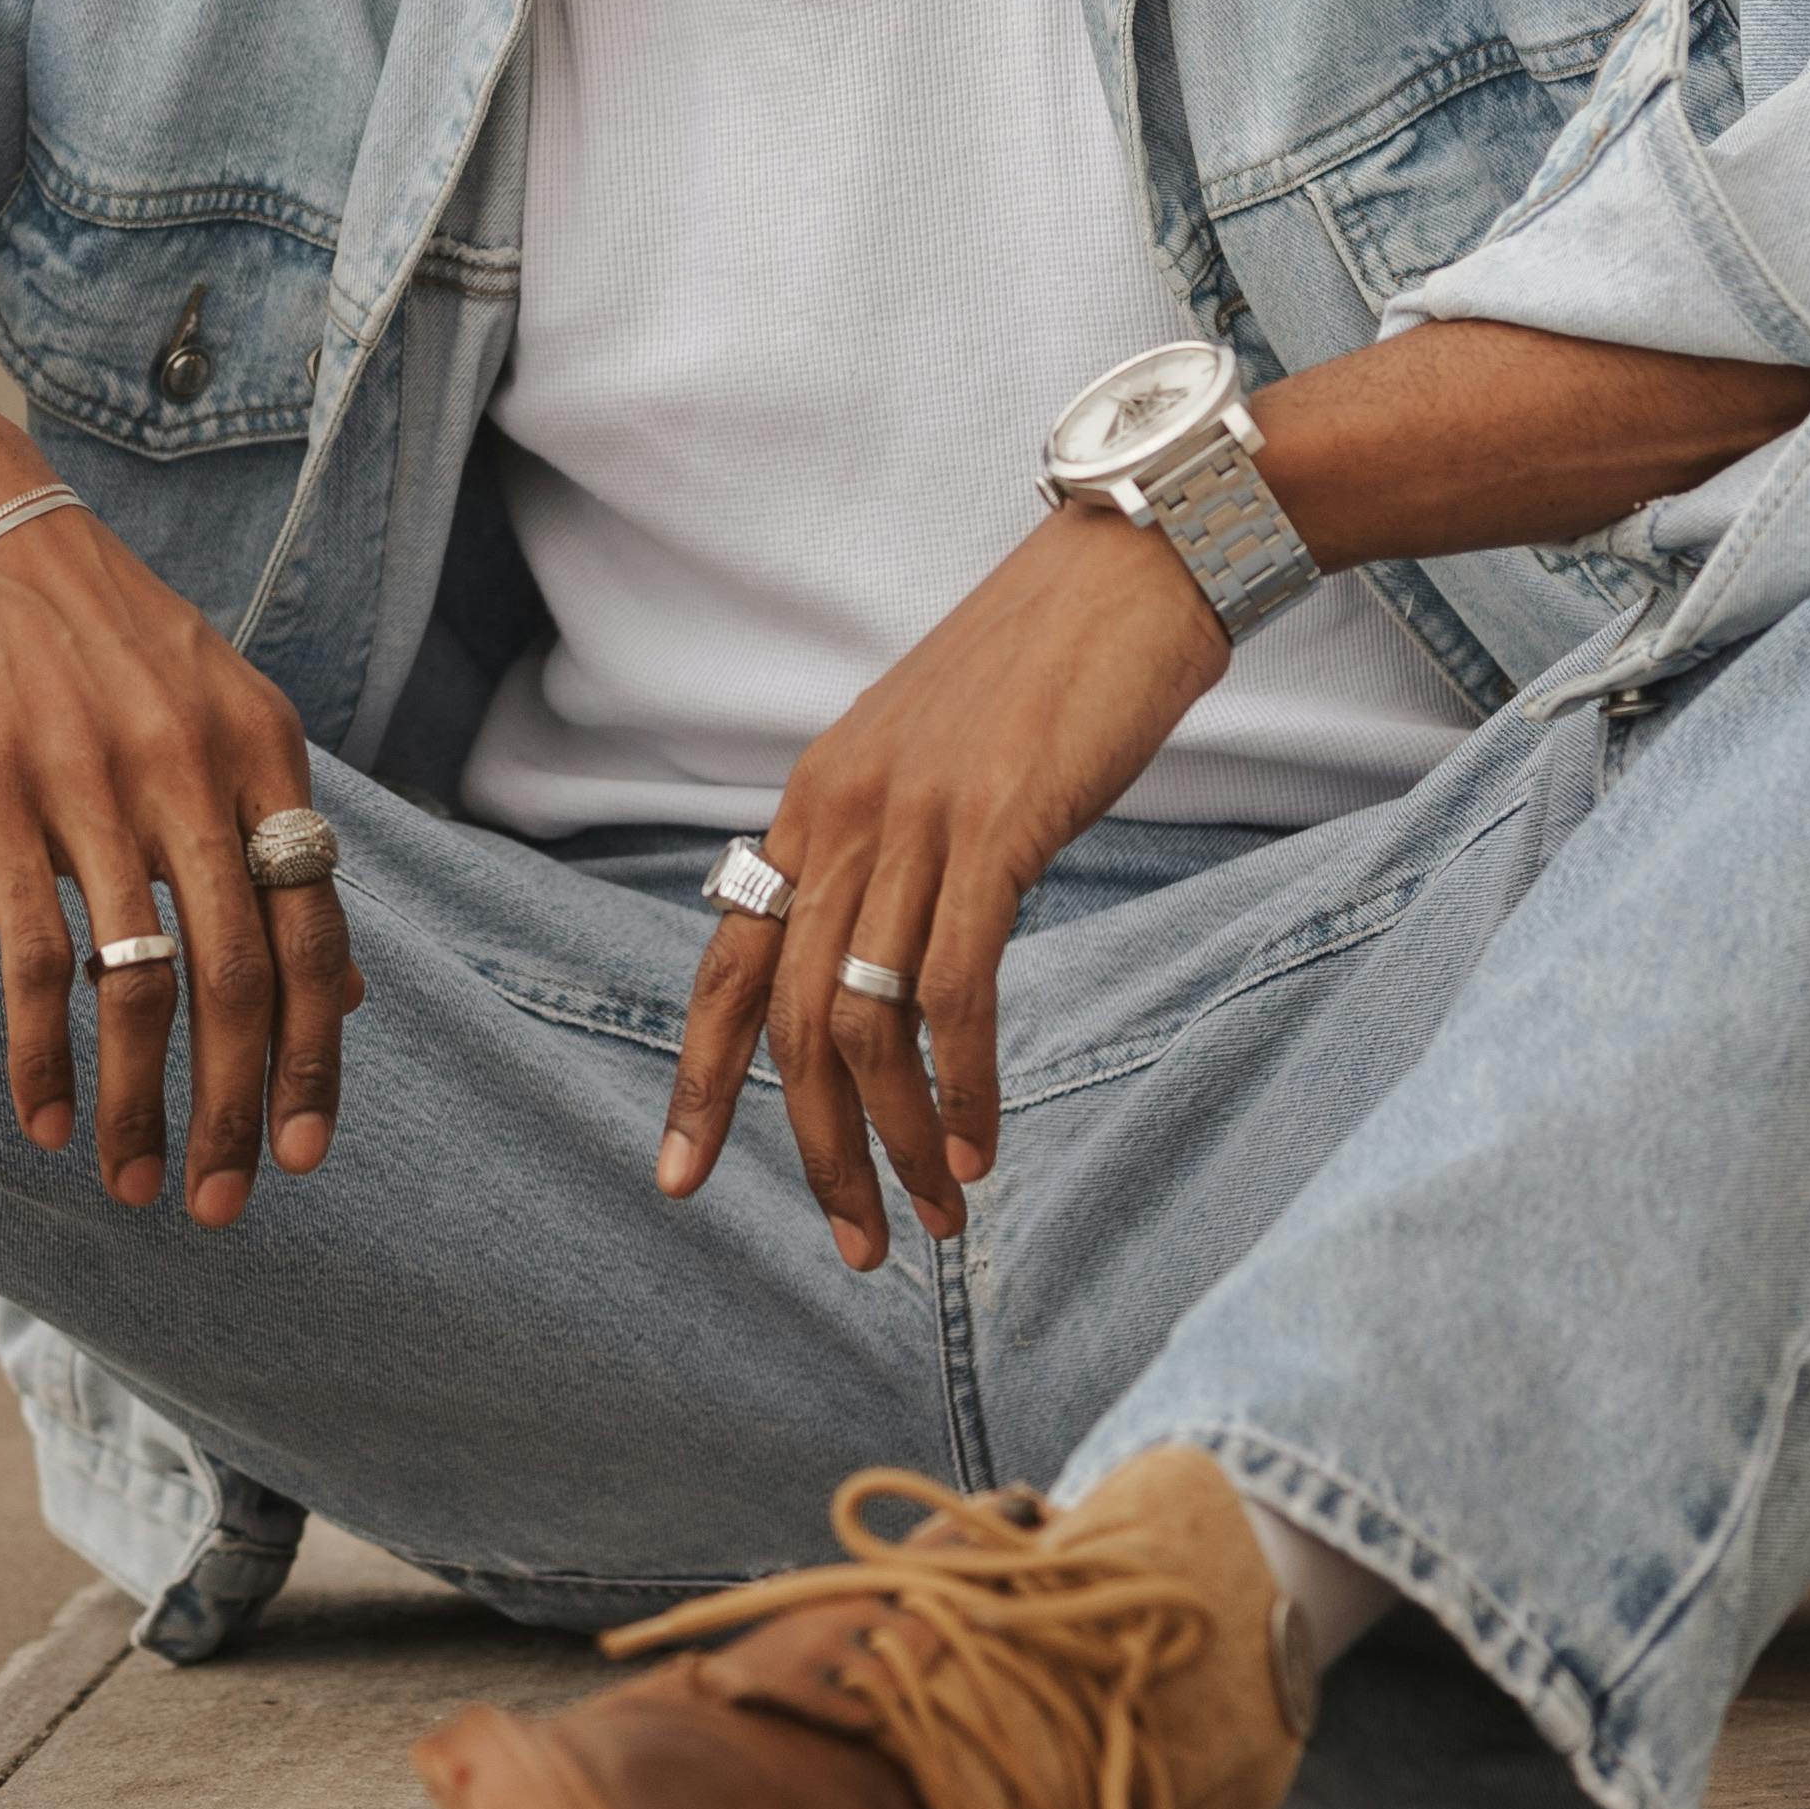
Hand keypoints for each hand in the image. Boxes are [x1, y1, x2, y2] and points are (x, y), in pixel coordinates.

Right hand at [0, 449, 361, 1226]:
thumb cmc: (91, 628)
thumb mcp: (212, 705)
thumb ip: (276, 834)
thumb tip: (345, 986)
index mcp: (262, 746)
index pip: (314, 931)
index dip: (318, 1056)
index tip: (311, 1154)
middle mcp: (191, 767)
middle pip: (240, 977)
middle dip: (240, 1108)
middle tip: (228, 1203)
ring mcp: (92, 783)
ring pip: (140, 983)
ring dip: (140, 1104)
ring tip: (133, 1181)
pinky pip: (37, 959)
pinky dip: (42, 1056)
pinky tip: (43, 1119)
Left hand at [657, 511, 1224, 1272]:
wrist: (1130, 567)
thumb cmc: (1046, 673)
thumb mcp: (934, 761)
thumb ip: (894, 852)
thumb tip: (884, 960)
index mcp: (814, 800)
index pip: (729, 963)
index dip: (701, 1079)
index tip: (680, 1178)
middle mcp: (842, 813)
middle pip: (793, 1022)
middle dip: (815, 1149)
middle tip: (861, 1241)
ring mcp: (915, 819)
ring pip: (865, 1020)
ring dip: (895, 1137)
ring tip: (935, 1209)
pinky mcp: (997, 827)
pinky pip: (954, 988)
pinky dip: (963, 1083)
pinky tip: (981, 1141)